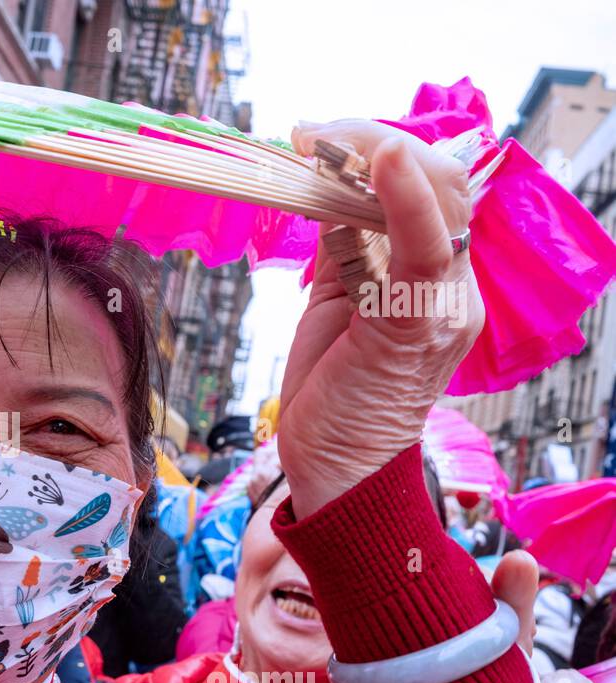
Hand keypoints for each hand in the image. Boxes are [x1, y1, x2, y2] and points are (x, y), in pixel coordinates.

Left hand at [278, 121, 483, 517]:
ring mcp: (444, 306)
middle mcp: (453, 287)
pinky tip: (381, 159)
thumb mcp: (337, 302)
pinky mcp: (417, 326)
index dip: (379, 151)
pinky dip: (405, 200)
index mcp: (437, 278)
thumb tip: (327, 190)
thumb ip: (345, 248)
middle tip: (310, 133)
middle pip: (440, 183)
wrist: (334, 469)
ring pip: (437, 203)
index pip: (429, 189)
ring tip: (321, 139)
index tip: (320, 136)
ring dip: (375, 157)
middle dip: (370, 144)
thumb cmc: (334, 390)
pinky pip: (424, 250)